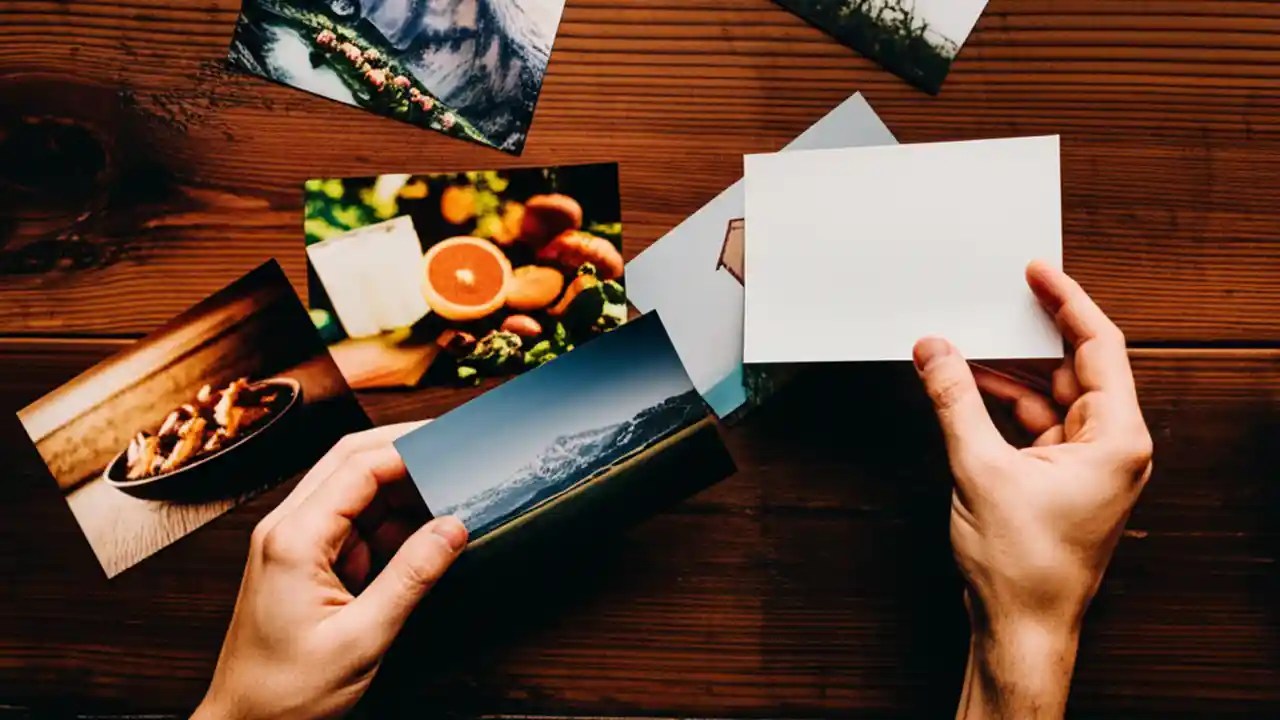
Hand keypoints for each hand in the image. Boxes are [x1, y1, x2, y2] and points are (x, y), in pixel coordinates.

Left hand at [193, 423, 467, 719]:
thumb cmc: (286, 694)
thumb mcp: (362, 638)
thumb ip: (411, 577)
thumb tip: (453, 529)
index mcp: (293, 538)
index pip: (357, 466)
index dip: (409, 451)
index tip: (454, 451)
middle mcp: (288, 529)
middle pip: (350, 462)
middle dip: (405, 453)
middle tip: (455, 453)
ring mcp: (296, 543)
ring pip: (355, 490)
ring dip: (402, 492)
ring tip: (450, 497)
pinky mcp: (307, 561)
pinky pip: (355, 524)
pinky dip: (392, 523)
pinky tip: (424, 533)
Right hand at [912, 261, 1152, 718]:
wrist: (1022, 628)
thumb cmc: (1024, 567)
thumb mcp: (979, 469)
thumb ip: (953, 402)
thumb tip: (934, 352)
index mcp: (1116, 438)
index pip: (1097, 347)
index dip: (1066, 302)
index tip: (1038, 272)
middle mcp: (1111, 447)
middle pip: (1073, 369)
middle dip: (1026, 339)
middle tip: (992, 304)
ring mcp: (1088, 465)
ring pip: (1049, 398)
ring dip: (1006, 376)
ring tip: (962, 351)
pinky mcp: (1062, 480)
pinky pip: (1035, 426)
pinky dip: (1002, 407)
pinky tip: (966, 391)